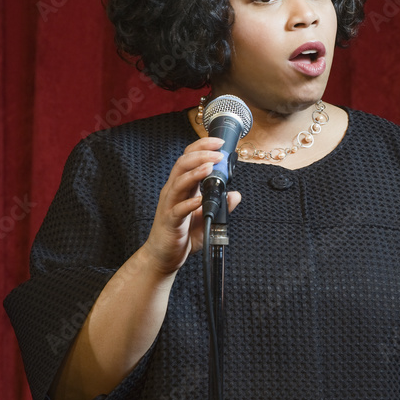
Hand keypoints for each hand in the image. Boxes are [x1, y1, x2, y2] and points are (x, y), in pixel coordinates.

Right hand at [144, 136, 241, 275]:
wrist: (164, 257)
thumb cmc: (182, 235)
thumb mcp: (206, 218)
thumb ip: (221, 205)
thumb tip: (236, 194)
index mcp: (182, 187)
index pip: (189, 159)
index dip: (202, 147)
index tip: (219, 142)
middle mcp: (174, 192)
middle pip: (182, 164)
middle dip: (201, 155)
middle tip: (218, 152)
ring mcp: (170, 205)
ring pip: (179, 182)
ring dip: (195, 173)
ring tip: (209, 166)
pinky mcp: (170, 221)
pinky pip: (178, 209)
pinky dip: (190, 203)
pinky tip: (200, 200)